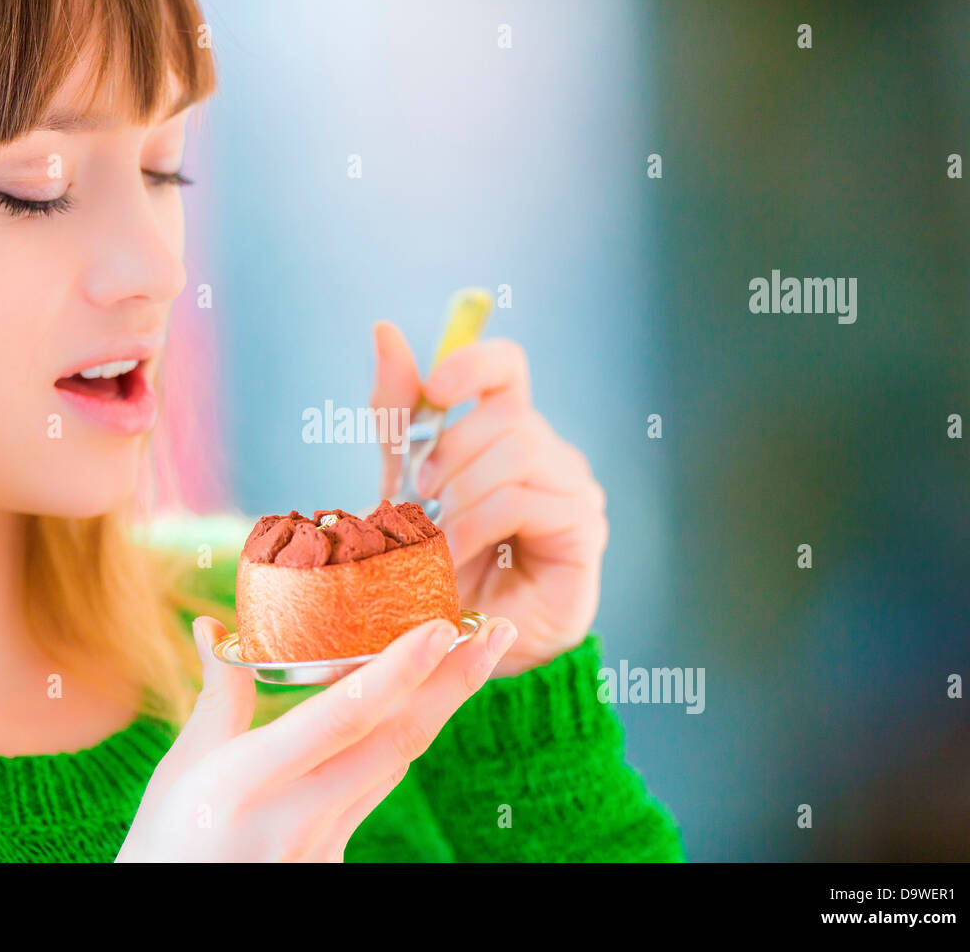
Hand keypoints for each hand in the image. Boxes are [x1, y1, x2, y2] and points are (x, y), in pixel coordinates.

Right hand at [116, 612, 518, 861]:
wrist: (174, 919)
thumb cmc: (168, 840)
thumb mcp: (184, 764)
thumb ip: (217, 694)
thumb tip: (212, 626)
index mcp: (249, 780)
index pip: (344, 718)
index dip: (399, 671)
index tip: (444, 627)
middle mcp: (297, 815)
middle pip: (397, 742)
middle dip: (455, 683)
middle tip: (498, 631)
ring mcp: (324, 846)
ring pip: (395, 764)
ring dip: (436, 707)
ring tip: (471, 655)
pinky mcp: (337, 861)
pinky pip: (376, 789)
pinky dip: (397, 743)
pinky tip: (416, 708)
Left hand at [370, 321, 607, 677]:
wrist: (457, 639)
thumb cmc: (434, 563)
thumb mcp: (402, 483)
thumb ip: (399, 415)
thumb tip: (385, 329)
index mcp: (506, 432)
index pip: (506, 367)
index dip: (472, 363)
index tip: (433, 393)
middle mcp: (548, 451)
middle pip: (506, 414)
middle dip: (449, 454)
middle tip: (422, 499)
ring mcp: (573, 487)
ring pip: (516, 452)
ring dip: (461, 495)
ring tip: (437, 537)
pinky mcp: (584, 527)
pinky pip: (522, 499)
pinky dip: (476, 526)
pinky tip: (457, 557)